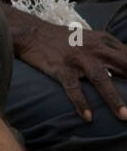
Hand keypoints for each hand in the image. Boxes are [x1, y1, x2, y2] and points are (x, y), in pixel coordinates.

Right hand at [6, 7, 126, 121]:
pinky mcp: (61, 67)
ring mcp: (77, 58)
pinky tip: (88, 116)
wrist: (32, 34)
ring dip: (113, 98)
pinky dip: (81, 103)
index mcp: (104, 41)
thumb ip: (110, 52)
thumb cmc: (65, 40)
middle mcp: (94, 48)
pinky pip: (73, 87)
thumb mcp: (91, 38)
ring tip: (124, 116)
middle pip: (123, 66)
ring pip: (101, 79)